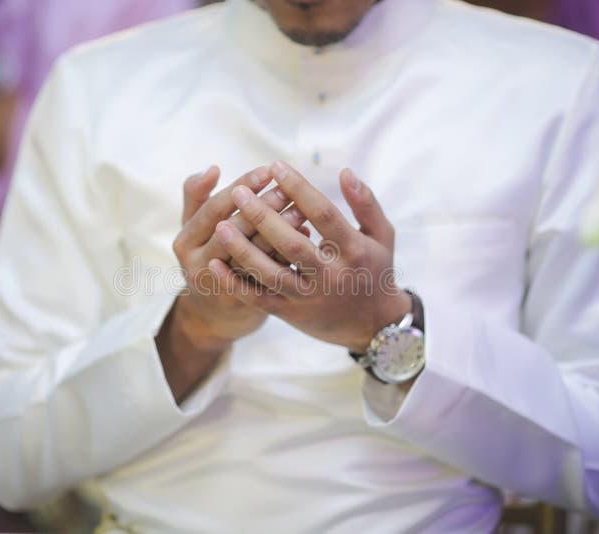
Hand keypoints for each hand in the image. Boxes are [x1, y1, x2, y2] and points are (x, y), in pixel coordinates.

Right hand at [157, 165, 306, 400]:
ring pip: (255, 255)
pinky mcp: (247, 303)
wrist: (214, 313)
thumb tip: (212, 168)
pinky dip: (288, 255)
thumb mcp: (194, 228)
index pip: (215, 208)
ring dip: (280, 231)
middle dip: (265, 207)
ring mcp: (223, 287)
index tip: (267, 170)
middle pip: (236, 230)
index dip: (242, 186)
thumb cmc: (207, 255)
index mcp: (185, 242)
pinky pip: (271, 275)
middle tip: (289, 189)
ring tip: (302, 210)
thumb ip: (197, 196)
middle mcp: (199, 265)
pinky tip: (306, 235)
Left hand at [209, 161, 410, 352]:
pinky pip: (259, 299)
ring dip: (244, 250)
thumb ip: (365, 202)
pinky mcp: (292, 314)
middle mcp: (331, 275)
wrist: (375, 326)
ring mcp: (309, 297)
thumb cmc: (376, 270)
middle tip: (239, 192)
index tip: (275, 167)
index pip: (322, 214)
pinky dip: (236, 283)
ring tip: (221, 226)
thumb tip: (345, 171)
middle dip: (263, 217)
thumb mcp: (382, 235)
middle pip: (293, 244)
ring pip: (272, 274)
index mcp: (353, 250)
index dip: (298, 189)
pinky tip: (215, 263)